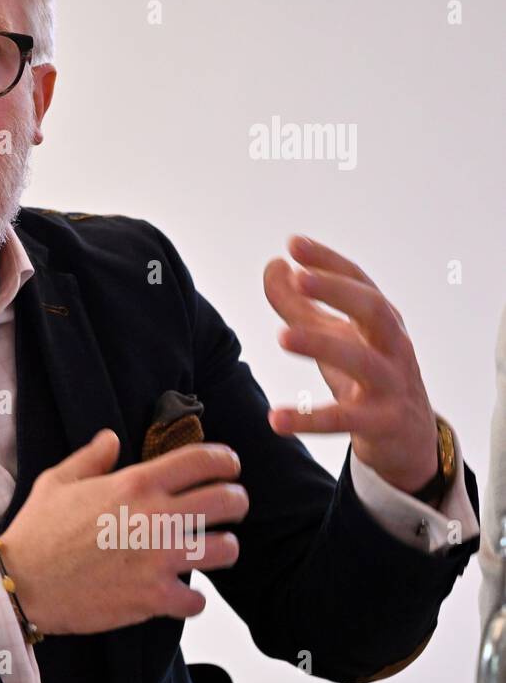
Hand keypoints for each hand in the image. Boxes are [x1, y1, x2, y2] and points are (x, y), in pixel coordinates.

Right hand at [0, 430, 246, 635]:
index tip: (229, 466)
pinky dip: (192, 599)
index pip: (202, 460)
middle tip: (230, 508)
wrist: (22, 581)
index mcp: (135, 483)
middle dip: (237, 501)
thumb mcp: (58, 481)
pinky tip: (180, 594)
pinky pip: (198, 600)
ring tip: (210, 550)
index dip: (225, 460)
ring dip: (222, 549)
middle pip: (228, 501)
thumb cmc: (38, 530)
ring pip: (225, 549)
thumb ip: (91, 457)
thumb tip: (111, 438)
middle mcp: (155, 517)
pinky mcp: (154, 596)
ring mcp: (158, 558)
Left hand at [263, 234, 438, 492]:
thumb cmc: (366, 377)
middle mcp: (392, 345)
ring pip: (362, 361)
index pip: (358, 281)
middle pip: (373, 309)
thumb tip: (275, 265)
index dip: (329, 262)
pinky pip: (345, 419)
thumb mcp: (334, 337)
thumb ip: (299, 304)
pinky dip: (310, 419)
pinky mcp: (382, 422)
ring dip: (321, 345)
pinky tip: (275, 418)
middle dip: (337, 291)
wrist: (407, 438)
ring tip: (282, 336)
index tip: (294, 244)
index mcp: (380, 320)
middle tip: (299, 278)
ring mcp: (392, 384)